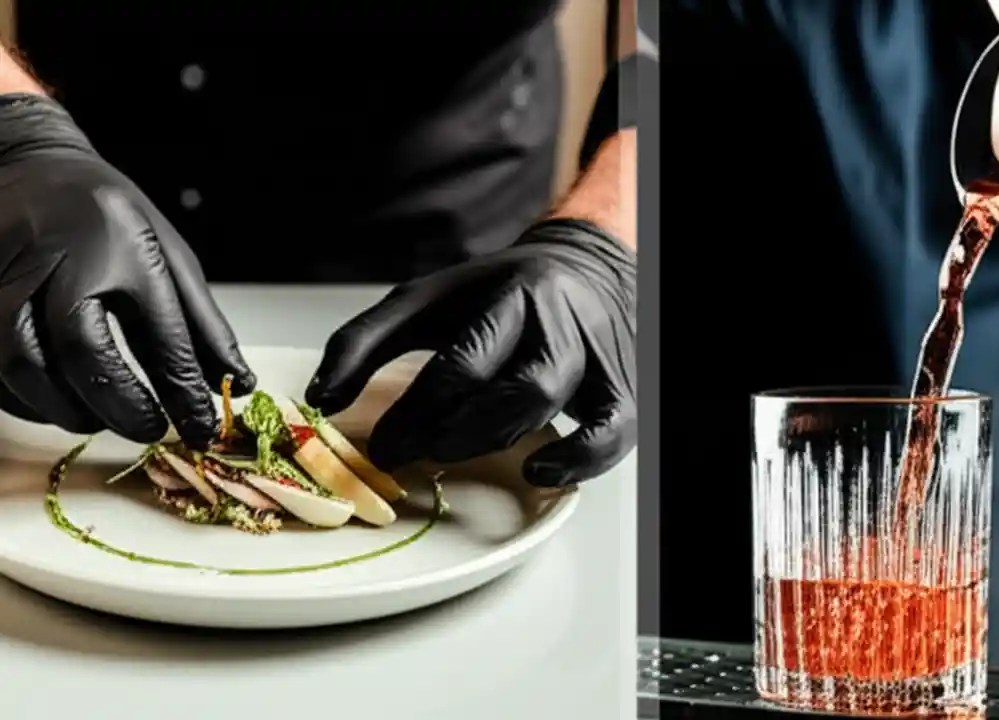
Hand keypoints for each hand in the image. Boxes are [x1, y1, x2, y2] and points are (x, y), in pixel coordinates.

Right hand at [0, 95, 254, 445]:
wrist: (29, 166)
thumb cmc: (106, 217)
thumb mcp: (168, 253)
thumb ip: (201, 323)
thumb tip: (235, 384)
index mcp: (120, 244)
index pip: (160, 331)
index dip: (184, 389)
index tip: (202, 425)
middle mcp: (56, 260)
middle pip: (83, 352)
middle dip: (123, 405)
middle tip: (151, 430)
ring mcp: (2, 278)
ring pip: (24, 367)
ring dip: (69, 408)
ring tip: (104, 418)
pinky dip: (28, 399)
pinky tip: (60, 402)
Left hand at [306, 218, 635, 487]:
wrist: (588, 270)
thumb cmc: (499, 294)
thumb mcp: (428, 298)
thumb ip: (367, 342)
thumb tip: (321, 399)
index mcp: (506, 296)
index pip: (462, 361)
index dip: (416, 412)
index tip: (381, 446)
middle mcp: (554, 324)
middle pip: (509, 387)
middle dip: (453, 430)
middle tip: (413, 453)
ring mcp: (592, 357)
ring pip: (546, 404)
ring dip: (494, 439)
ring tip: (452, 453)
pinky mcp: (618, 390)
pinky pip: (611, 433)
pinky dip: (579, 460)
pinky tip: (541, 471)